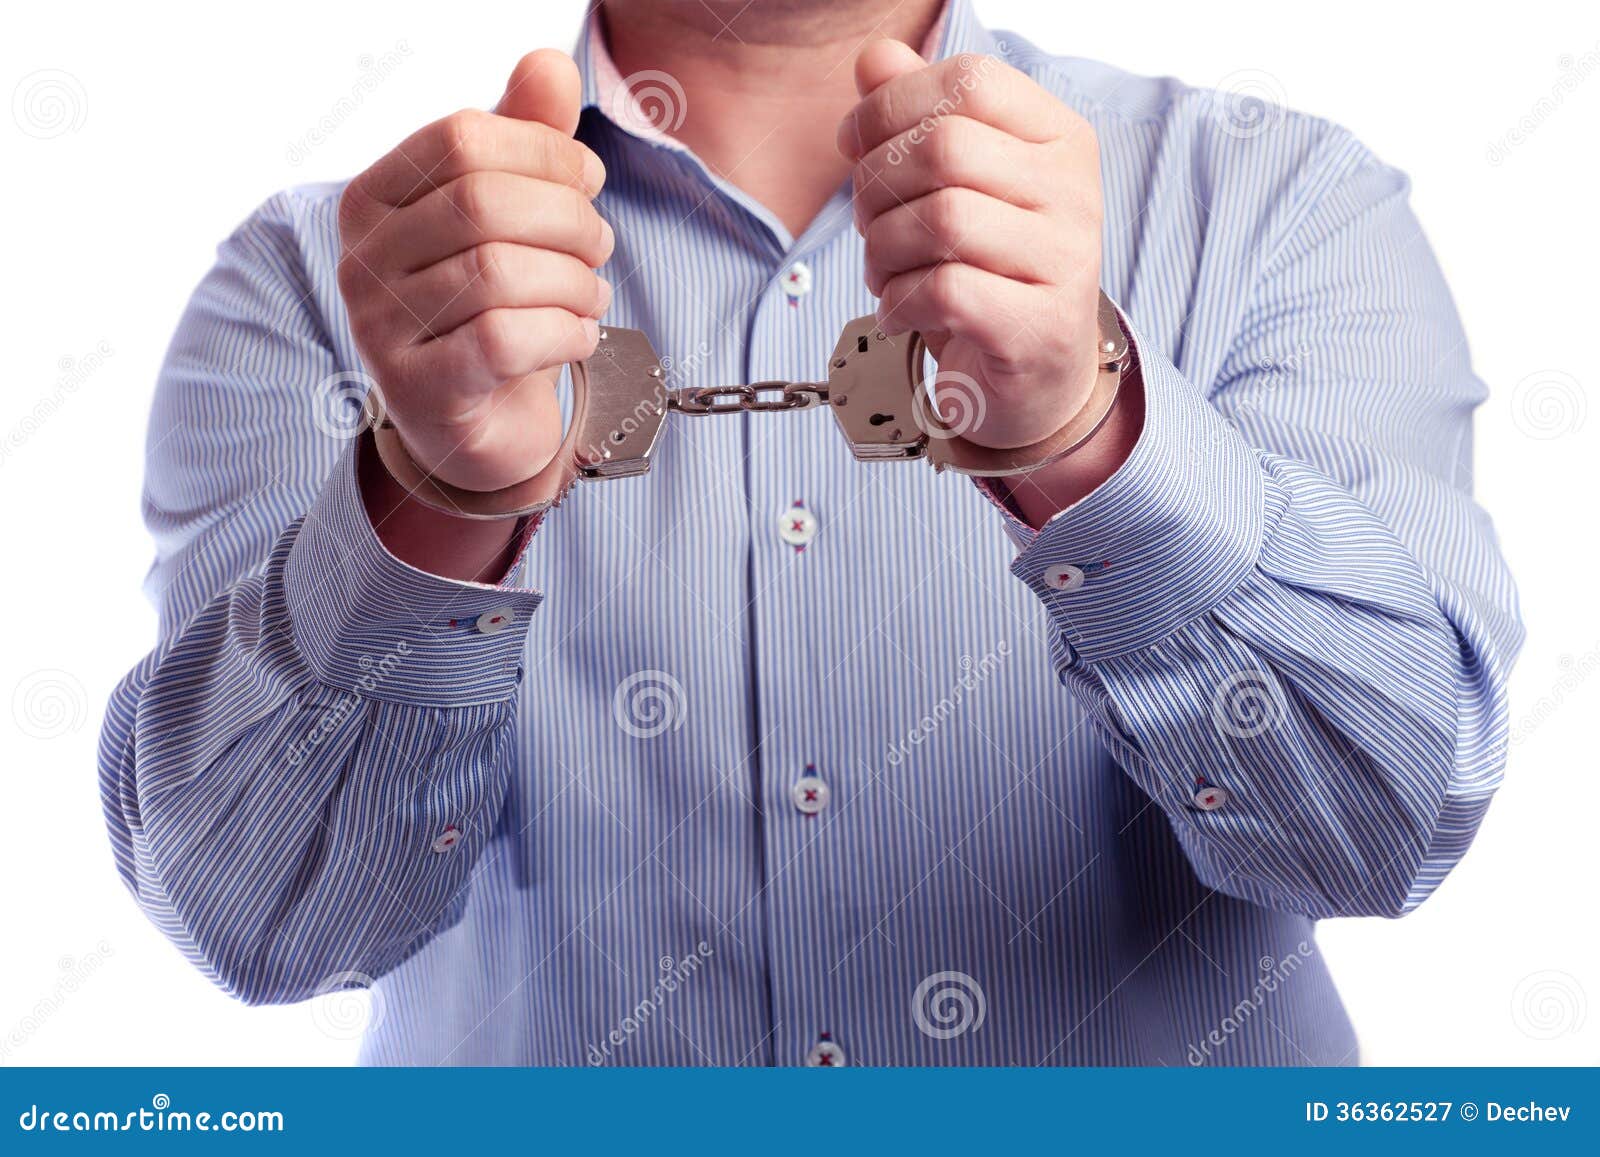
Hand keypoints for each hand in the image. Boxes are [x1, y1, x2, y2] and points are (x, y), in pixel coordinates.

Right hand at [337, 50, 613, 493]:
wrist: (473, 423)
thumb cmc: (490, 308)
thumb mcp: (509, 217)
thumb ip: (525, 138)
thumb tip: (549, 63)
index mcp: (375, 198)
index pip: (464, 138)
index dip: (546, 151)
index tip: (589, 180)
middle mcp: (362, 259)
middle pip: (483, 202)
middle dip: (567, 218)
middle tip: (601, 244)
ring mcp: (382, 328)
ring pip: (499, 273)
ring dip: (574, 281)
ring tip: (593, 295)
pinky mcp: (421, 390)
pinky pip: (505, 341)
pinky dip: (564, 334)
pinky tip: (580, 336)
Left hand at [838, 41, 1104, 453]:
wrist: (1034, 378)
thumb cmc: (987, 272)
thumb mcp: (954, 185)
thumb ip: (916, 115)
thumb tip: (875, 58)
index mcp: (1059, 137)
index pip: (969, 81)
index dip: (891, 105)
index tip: (854, 145)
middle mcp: (1074, 191)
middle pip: (944, 149)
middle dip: (877, 186)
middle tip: (869, 223)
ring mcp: (1066, 261)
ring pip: (940, 220)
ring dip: (883, 250)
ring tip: (884, 272)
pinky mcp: (1039, 326)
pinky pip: (944, 291)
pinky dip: (899, 301)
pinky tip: (900, 312)